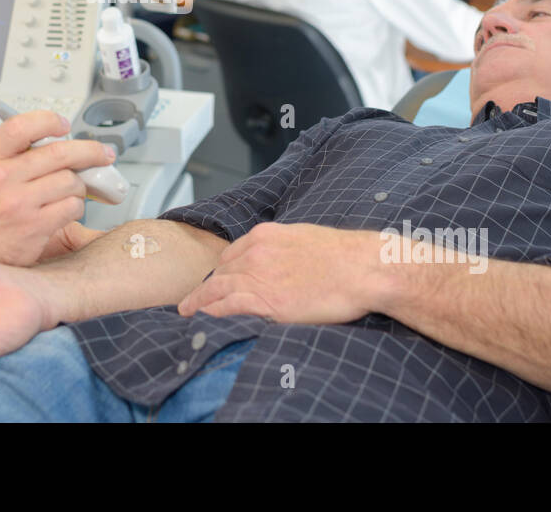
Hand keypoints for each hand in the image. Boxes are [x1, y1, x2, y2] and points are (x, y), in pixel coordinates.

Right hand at [0, 110, 116, 265]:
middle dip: (90, 151)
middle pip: (59, 152)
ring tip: (71, 192)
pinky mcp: (34, 226)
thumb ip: (16, 156)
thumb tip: (60, 143)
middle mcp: (3, 178)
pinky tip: (66, 210)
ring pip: (70, 181)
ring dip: (79, 186)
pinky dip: (76, 207)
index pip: (20, 127)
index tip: (64, 125)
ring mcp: (19, 202)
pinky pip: (72, 206)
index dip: (48, 120)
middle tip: (102, 154)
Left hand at [176, 223, 386, 323]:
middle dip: (208, 284)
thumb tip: (281, 263)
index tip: (215, 279)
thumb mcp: (306, 239)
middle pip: (221, 270)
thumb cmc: (344, 256)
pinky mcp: (266, 299)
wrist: (363, 268)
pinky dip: (211, 309)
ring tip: (187, 309)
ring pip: (217, 287)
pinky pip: (228, 304)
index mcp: (266, 235)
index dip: (222, 269)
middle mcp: (257, 252)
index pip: (232, 253)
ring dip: (199, 299)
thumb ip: (284, 248)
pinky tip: (204, 315)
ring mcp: (259, 275)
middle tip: (195, 297)